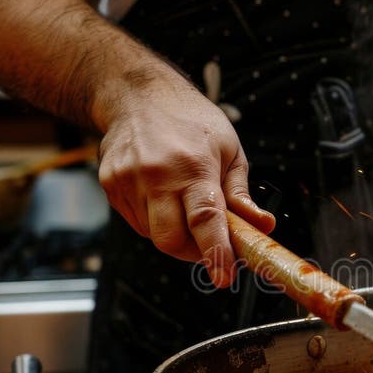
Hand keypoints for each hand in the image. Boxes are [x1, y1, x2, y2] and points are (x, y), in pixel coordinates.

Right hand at [98, 89, 274, 286]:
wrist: (136, 94)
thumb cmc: (191, 121)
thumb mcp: (229, 150)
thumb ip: (241, 194)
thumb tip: (262, 228)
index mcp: (192, 165)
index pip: (204, 219)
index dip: (215, 252)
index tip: (225, 277)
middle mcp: (156, 175)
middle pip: (170, 240)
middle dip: (193, 253)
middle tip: (209, 244)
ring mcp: (127, 181)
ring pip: (153, 235)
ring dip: (175, 234)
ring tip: (184, 204)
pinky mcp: (110, 186)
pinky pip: (136, 222)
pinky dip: (155, 221)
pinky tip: (163, 196)